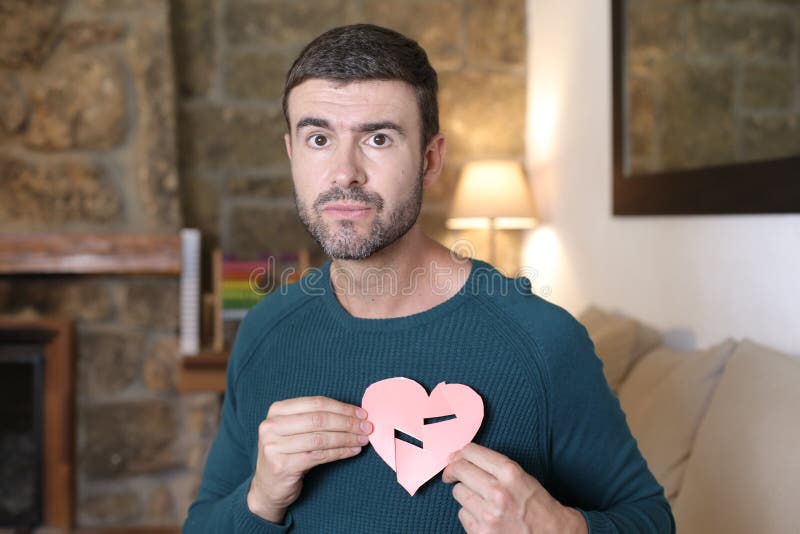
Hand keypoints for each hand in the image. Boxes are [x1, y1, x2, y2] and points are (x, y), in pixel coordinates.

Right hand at [247, 396, 371, 522]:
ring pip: (321, 438)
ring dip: (347, 438)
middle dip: (347, 422)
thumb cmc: (287, 453)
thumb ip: (315, 418)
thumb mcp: (294, 429)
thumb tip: (354, 412)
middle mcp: (272, 426)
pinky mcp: (283, 466)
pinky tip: (353, 451)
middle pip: (319, 419)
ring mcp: (275, 446)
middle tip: (367, 427)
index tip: (361, 413)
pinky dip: (340, 452)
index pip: (316, 403)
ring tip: (363, 439)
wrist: (268, 487)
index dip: (342, 407)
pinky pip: (320, 456)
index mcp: (277, 410)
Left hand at [442, 443, 586, 533]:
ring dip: (466, 494)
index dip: (460, 454)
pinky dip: (470, 515)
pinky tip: (485, 517)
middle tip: (452, 475)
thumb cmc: (540, 507)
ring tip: (482, 500)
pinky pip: (462, 515)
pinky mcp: (481, 533)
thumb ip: (494, 467)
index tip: (456, 458)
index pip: (471, 452)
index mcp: (511, 473)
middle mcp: (498, 492)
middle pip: (459, 470)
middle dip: (454, 471)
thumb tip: (459, 457)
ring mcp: (488, 515)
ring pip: (458, 493)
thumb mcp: (522, 477)